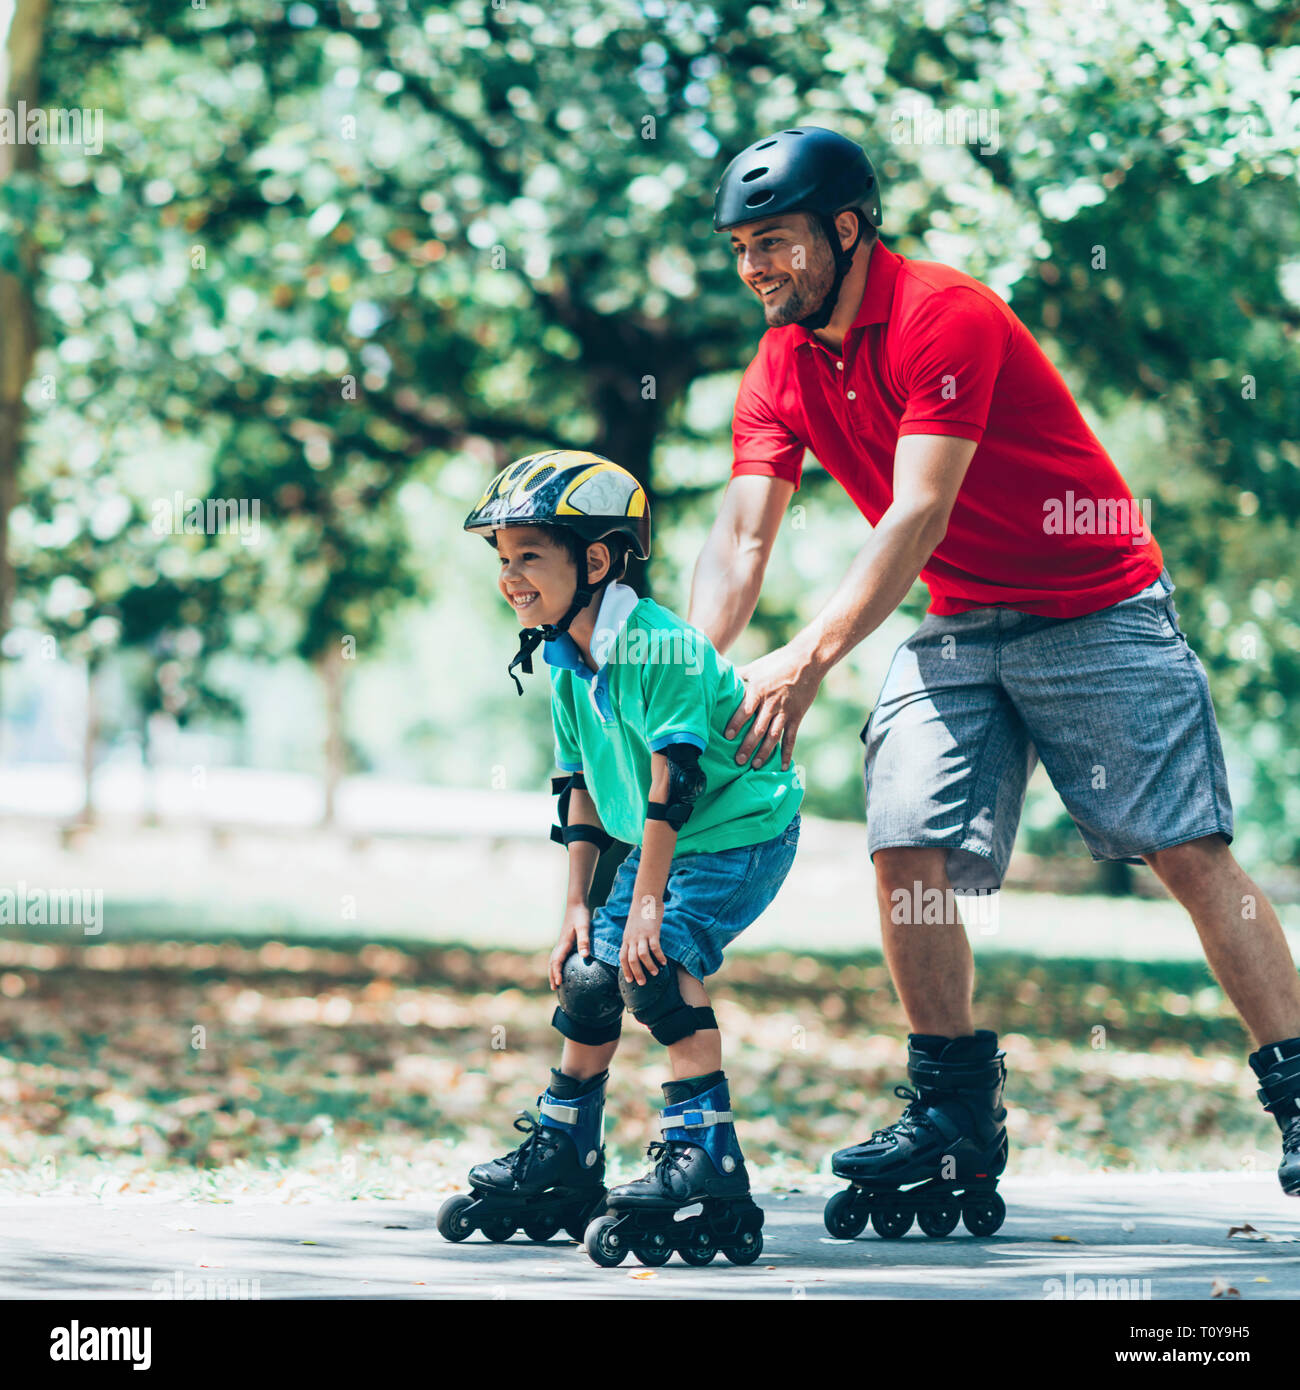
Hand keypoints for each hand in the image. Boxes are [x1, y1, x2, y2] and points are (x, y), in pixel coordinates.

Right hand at [549, 903, 592, 989]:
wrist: (575, 904)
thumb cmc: (580, 915)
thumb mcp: (584, 927)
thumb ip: (584, 941)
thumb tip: (584, 956)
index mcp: (564, 942)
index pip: (557, 961)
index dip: (556, 973)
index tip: (558, 983)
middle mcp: (560, 944)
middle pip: (552, 963)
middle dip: (552, 975)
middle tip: (554, 988)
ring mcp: (561, 942)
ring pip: (554, 960)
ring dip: (553, 971)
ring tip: (555, 982)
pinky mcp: (565, 941)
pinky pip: (558, 956)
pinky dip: (557, 964)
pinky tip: (563, 968)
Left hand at [620, 897, 667, 986]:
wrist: (645, 898)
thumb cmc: (640, 913)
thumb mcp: (632, 928)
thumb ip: (634, 939)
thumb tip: (638, 950)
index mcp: (626, 938)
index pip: (622, 957)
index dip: (625, 969)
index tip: (629, 980)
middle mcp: (632, 938)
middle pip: (631, 959)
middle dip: (636, 973)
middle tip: (642, 983)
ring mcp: (642, 935)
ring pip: (642, 955)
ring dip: (648, 966)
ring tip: (655, 973)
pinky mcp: (652, 931)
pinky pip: (655, 947)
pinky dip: (659, 956)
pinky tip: (664, 962)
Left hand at [725, 640, 823, 769]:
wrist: (808, 660)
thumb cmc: (778, 661)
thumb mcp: (756, 666)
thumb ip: (739, 674)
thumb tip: (720, 674)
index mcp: (758, 690)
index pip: (744, 711)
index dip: (736, 724)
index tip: (727, 737)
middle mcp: (771, 703)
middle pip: (757, 728)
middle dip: (747, 745)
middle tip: (738, 761)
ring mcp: (785, 711)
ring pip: (773, 736)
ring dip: (764, 752)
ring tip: (755, 765)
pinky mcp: (797, 716)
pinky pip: (790, 738)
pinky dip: (787, 753)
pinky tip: (783, 766)